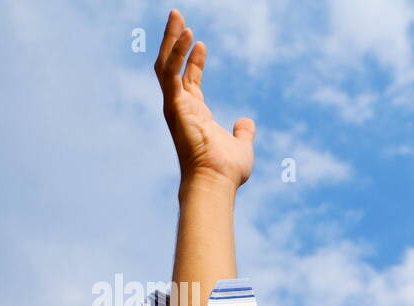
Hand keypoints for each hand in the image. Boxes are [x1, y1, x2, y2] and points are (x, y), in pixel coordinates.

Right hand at [154, 9, 253, 188]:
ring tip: (178, 16)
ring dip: (171, 39)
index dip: (193, 60)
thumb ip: (243, 132)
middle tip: (177, 15)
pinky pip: (172, 72)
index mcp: (194, 114)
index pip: (189, 80)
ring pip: (166, 64)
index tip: (200, 42)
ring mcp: (175, 106)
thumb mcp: (242, 146)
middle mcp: (181, 107)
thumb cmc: (227, 170)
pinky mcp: (175, 105)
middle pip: (172, 66)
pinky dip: (178, 53)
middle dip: (173, 40)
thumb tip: (247, 122)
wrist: (217, 181)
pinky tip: (188, 35)